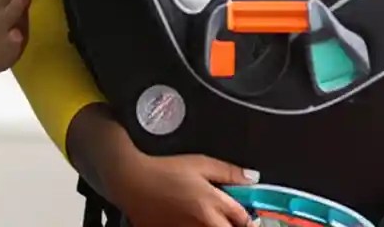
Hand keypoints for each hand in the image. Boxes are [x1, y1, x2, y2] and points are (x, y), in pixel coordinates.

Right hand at [111, 152, 259, 226]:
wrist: (131, 182)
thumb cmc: (164, 170)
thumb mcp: (200, 163)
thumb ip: (228, 172)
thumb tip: (252, 178)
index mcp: (213, 203)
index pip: (244, 220)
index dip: (249, 220)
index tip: (247, 218)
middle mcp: (204, 222)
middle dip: (232, 225)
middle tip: (229, 220)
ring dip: (216, 226)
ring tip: (208, 219)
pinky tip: (191, 220)